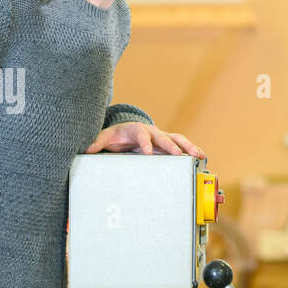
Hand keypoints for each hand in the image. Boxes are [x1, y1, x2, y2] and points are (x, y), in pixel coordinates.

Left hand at [85, 122, 204, 157]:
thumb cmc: (117, 136)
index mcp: (135, 130)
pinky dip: (191, 150)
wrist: (126, 132)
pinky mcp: (168, 144)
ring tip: (198, 155)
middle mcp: (151, 131)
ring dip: (187, 147)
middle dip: (170, 146)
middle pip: (162, 136)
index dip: (144, 142)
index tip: (147, 152)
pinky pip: (181, 146)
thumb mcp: (105, 138)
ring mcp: (161, 137)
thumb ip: (97, 142)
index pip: (140, 134)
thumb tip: (86, 148)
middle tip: (177, 154)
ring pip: (176, 139)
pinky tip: (201, 157)